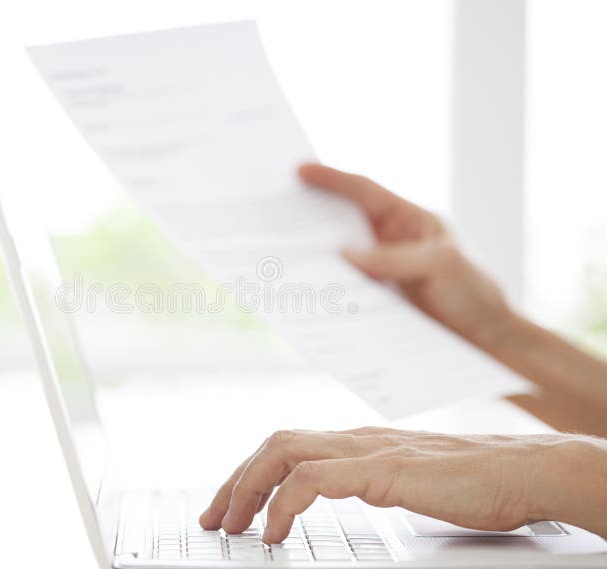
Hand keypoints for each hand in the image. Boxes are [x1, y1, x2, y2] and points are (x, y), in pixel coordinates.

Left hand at [199, 428, 606, 542]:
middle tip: (213, 519)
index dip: (250, 474)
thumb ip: (371, 483)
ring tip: (234, 526)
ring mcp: (368, 451)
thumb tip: (342, 497)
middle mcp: (355, 440)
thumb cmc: (475, 483)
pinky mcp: (384, 469)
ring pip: (284, 452)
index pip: (288, 446)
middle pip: (274, 444)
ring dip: (248, 488)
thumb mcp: (407, 483)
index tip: (229, 507)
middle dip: (235, 481)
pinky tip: (276, 531)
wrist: (526, 472)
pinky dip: (285, 502)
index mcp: (358, 444)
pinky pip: (315, 478)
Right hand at [298, 163, 512, 349]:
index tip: (299, 170)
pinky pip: (345, 287)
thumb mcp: (440, 267)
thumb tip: (344, 255)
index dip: (332, 179)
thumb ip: (393, 258)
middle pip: (343, 219)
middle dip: (310, 213)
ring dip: (314, 254)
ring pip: (339, 255)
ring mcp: (380, 270)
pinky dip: (326, 287)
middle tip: (274, 209)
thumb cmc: (474, 294)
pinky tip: (307, 292)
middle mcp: (389, 240)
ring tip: (280, 254)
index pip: (364, 191)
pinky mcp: (376, 299)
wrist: (487, 341)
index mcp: (407, 219)